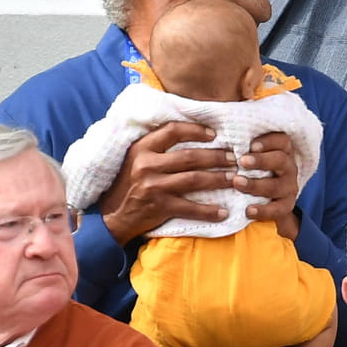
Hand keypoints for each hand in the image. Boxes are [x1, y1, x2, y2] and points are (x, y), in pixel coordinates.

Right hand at [99, 122, 234, 244]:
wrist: (112, 216)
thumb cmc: (129, 183)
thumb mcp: (135, 158)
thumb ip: (156, 146)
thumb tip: (190, 132)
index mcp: (142, 148)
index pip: (172, 130)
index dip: (196, 130)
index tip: (214, 134)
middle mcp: (147, 165)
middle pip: (190, 156)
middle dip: (216, 156)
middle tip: (233, 158)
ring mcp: (154, 186)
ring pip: (194, 179)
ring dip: (218, 179)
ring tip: (234, 179)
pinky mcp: (160, 207)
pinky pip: (191, 208)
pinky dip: (209, 211)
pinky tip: (224, 211)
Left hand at [237, 132, 300, 240]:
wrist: (265, 199)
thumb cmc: (249, 169)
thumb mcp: (248, 153)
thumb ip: (237, 142)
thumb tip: (211, 125)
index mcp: (281, 150)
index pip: (281, 140)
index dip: (268, 141)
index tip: (250, 144)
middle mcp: (288, 167)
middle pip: (280, 160)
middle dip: (261, 160)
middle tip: (241, 161)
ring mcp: (289, 187)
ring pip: (277, 185)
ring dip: (256, 184)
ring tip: (237, 183)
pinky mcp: (286, 206)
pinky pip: (279, 209)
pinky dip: (264, 210)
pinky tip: (248, 210)